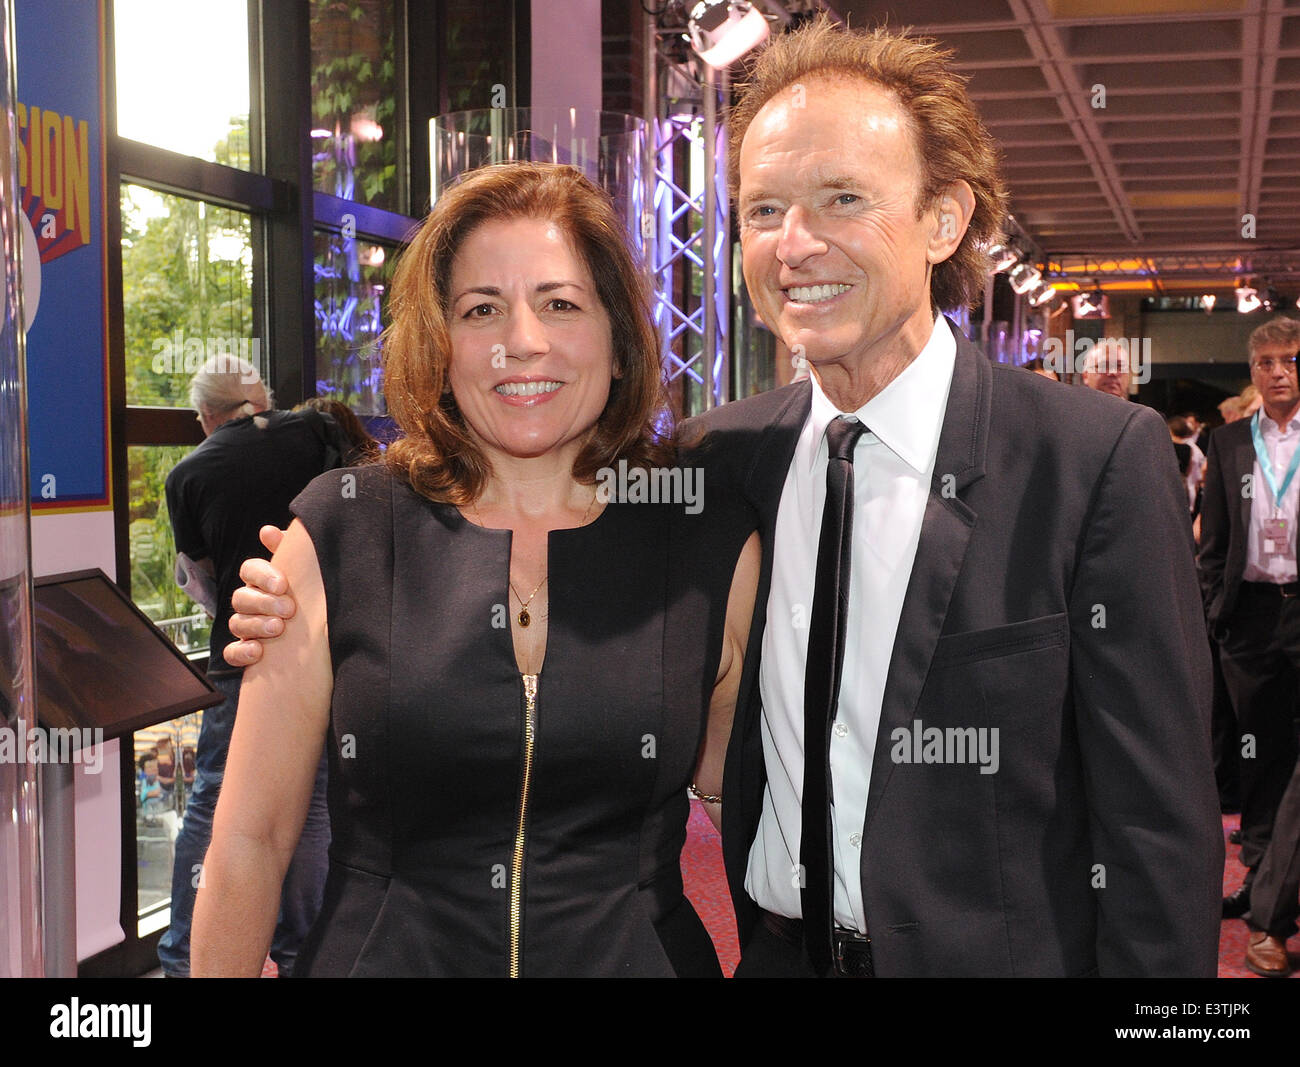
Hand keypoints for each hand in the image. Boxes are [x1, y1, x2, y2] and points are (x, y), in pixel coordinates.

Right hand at [222, 526, 295, 667]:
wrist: (319, 637)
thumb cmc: (309, 597)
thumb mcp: (305, 574)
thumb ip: (290, 551)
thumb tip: (267, 531)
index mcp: (262, 581)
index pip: (250, 570)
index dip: (262, 575)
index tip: (283, 585)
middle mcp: (250, 603)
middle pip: (241, 597)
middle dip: (263, 603)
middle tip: (288, 610)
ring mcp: (245, 628)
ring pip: (236, 623)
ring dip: (255, 625)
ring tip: (277, 628)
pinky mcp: (244, 652)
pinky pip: (231, 653)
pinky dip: (241, 653)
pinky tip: (258, 652)